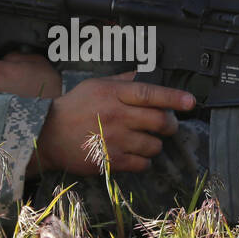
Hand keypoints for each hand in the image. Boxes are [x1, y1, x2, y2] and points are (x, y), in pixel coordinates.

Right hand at [30, 73, 194, 176]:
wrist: (48, 135)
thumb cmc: (72, 108)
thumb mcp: (94, 85)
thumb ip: (121, 80)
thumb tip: (141, 74)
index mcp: (113, 94)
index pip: (150, 93)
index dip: (173, 97)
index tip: (190, 101)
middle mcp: (116, 116)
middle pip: (159, 121)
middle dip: (170, 124)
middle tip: (167, 125)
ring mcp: (114, 140)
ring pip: (154, 145)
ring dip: (155, 144)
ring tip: (145, 141)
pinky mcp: (110, 160)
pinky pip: (142, 164)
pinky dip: (144, 161)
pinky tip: (135, 155)